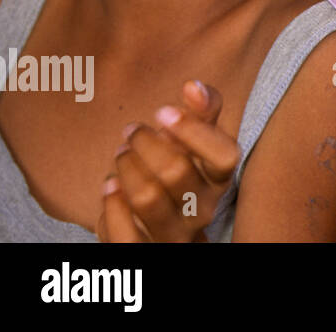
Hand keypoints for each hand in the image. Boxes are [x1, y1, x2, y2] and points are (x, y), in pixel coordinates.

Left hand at [96, 80, 240, 242]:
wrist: (164, 230)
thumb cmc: (181, 176)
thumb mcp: (197, 144)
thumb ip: (202, 112)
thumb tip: (193, 85)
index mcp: (221, 180)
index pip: (225, 156)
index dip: (194, 130)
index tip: (163, 111)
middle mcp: (204, 209)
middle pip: (176, 171)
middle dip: (145, 143)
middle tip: (132, 131)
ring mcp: (175, 234)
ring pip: (147, 197)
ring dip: (126, 168)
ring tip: (121, 155)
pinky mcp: (145, 251)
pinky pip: (124, 233)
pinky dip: (111, 204)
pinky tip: (110, 187)